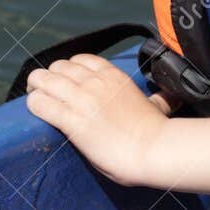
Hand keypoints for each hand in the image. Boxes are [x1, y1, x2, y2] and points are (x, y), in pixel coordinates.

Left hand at [24, 54, 173, 187]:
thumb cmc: (158, 133)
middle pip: (58, 67)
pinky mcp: (72, 120)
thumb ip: (159, 97)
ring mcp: (82, 99)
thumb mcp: (157, 106)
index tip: (66, 82)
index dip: (69, 70)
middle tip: (46, 92)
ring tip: (35, 98)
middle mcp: (95, 82)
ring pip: (43, 79)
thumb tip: (174, 96)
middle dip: (49, 78)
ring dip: (36, 88)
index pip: (80, 59)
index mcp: (113, 75)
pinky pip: (41, 103)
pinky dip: (34, 105)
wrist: (154, 150)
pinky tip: (35, 111)